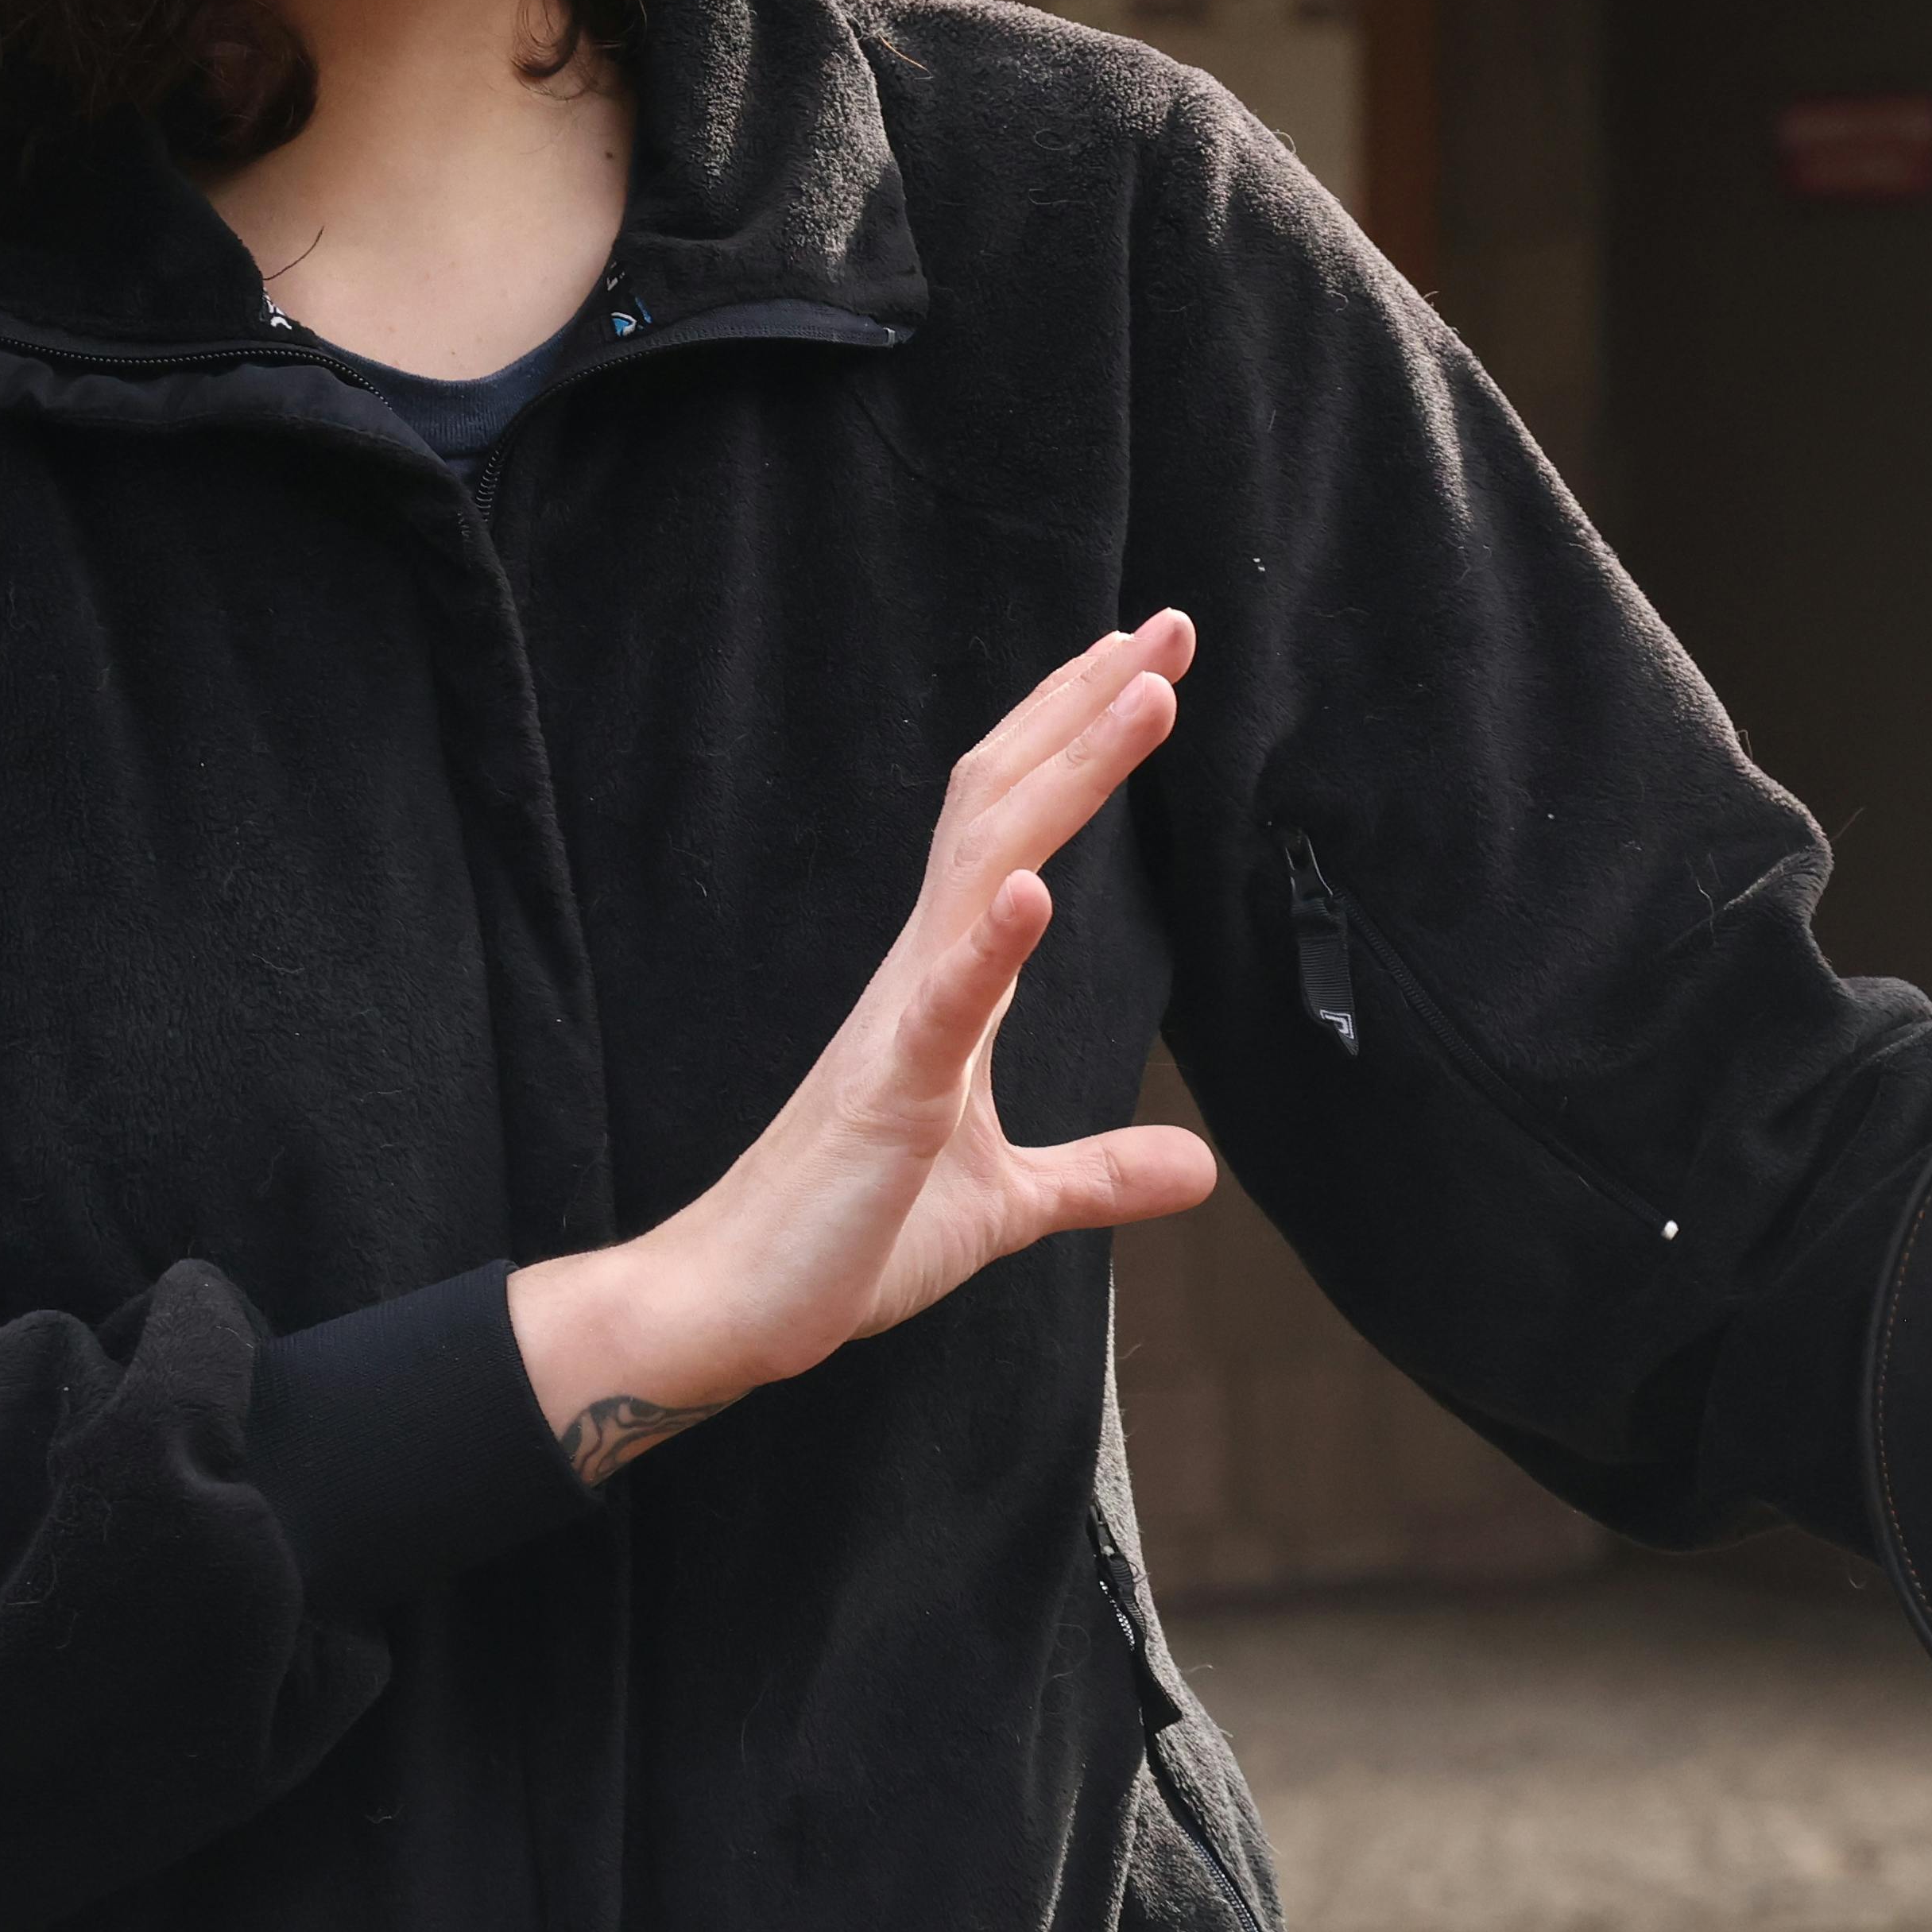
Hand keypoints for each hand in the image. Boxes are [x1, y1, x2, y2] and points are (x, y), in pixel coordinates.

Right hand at [508, 617, 1227, 1480]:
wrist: (736, 1306)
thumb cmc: (848, 1240)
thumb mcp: (1005, 1204)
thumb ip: (1096, 1174)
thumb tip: (1195, 1167)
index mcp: (947, 983)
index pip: (1018, 829)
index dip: (1079, 743)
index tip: (1147, 667)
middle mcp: (922, 974)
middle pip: (1006, 804)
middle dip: (1084, 712)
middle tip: (1164, 625)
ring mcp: (902, 1026)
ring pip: (989, 866)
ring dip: (1066, 775)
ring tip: (1138, 696)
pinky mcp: (889, 1098)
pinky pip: (943, 1007)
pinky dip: (990, 943)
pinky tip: (1038, 888)